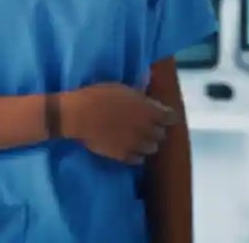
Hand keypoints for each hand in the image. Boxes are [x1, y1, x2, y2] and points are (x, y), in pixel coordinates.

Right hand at [59, 83, 176, 164]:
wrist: (78, 115)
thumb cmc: (98, 95)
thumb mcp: (122, 88)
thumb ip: (139, 94)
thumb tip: (149, 89)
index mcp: (148, 109)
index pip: (170, 117)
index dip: (167, 116)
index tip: (163, 115)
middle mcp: (146, 128)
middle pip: (162, 134)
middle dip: (157, 130)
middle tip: (149, 126)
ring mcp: (135, 144)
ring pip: (152, 148)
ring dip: (148, 143)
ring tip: (139, 138)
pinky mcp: (123, 156)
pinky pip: (138, 159)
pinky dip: (136, 154)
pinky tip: (130, 148)